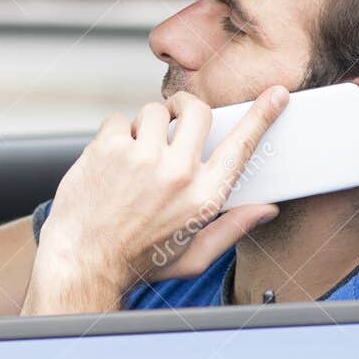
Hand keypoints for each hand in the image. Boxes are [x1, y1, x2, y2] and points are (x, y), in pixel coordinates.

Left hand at [23, 86, 287, 314]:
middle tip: (174, 116)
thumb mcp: (192, 257)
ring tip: (135, 152)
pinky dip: (114, 135)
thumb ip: (231, 228)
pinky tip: (110, 162)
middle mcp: (178, 175)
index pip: (241, 147)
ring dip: (146, 124)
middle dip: (186, 108)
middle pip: (197, 111)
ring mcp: (142, 158)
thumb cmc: (136, 263)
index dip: (261, 116)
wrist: (83, 263)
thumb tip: (266, 209)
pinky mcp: (109, 148)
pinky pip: (119, 120)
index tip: (275, 94)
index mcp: (203, 198)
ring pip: (154, 110)